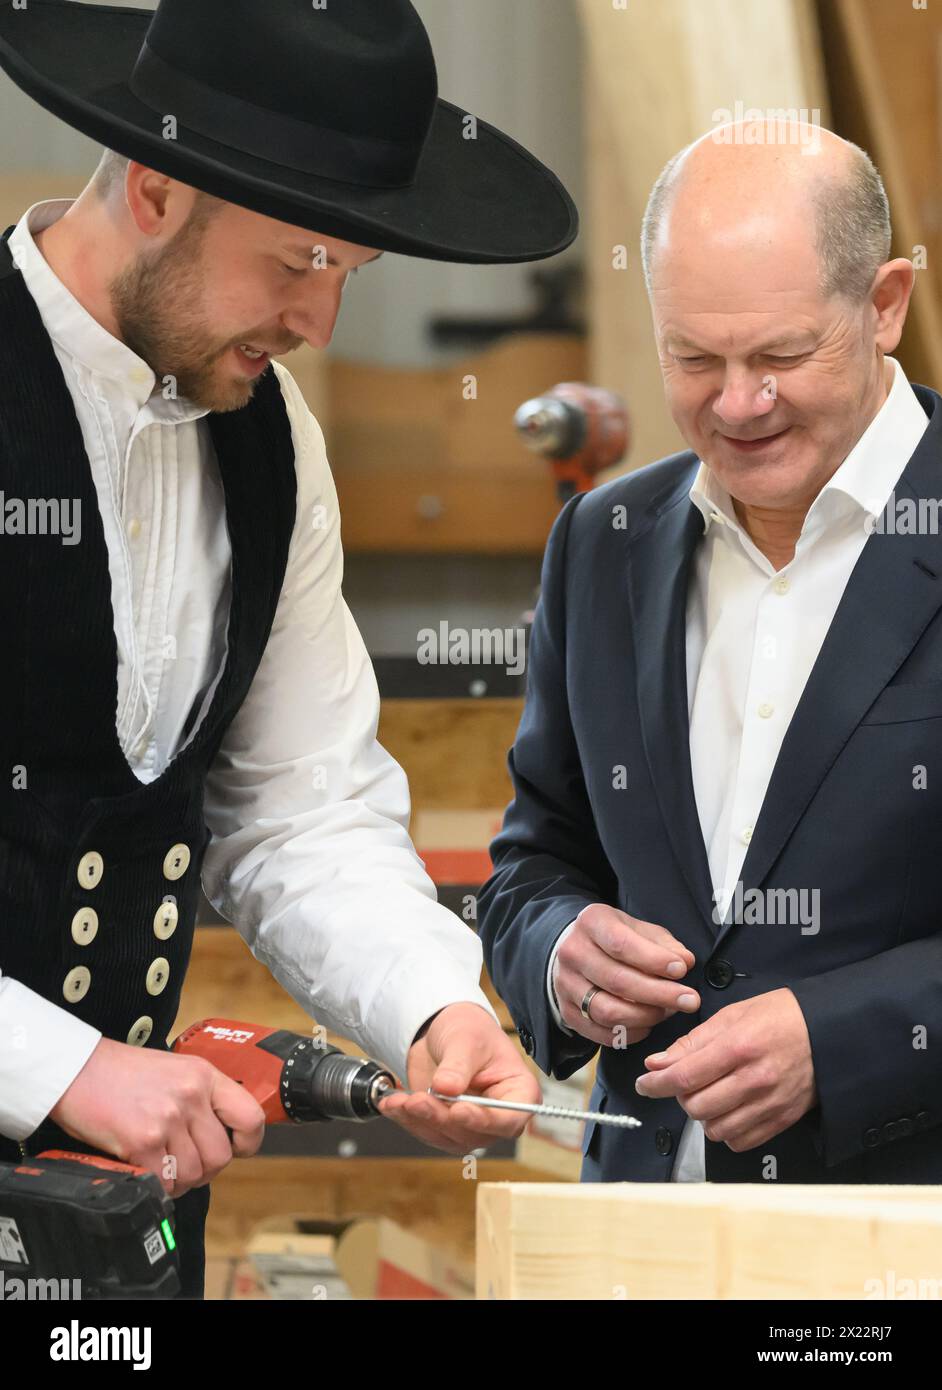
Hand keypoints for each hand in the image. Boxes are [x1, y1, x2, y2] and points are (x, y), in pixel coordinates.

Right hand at [49, 1038, 265, 1195]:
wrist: (76, 1068)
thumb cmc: (121, 1071)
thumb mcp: (175, 1070)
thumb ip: (200, 1098)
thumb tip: (219, 1136)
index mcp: (204, 1076)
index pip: (251, 1117)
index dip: (248, 1142)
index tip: (236, 1149)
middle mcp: (191, 1096)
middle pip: (220, 1157)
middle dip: (204, 1169)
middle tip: (184, 1163)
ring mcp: (167, 1119)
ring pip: (194, 1175)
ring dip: (179, 1180)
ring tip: (161, 1165)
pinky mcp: (142, 1142)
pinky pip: (164, 1182)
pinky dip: (157, 1185)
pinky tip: (143, 1168)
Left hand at [376, 1003, 540, 1154]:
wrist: (445, 1032)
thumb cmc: (470, 1031)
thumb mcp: (466, 1039)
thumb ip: (458, 1064)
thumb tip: (446, 1087)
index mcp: (518, 1093)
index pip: (509, 1119)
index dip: (485, 1121)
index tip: (460, 1111)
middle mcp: (497, 1116)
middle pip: (473, 1133)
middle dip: (441, 1118)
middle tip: (417, 1100)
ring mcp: (471, 1125)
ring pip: (446, 1137)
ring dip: (419, 1121)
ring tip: (397, 1101)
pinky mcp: (445, 1127)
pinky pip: (426, 1131)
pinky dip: (407, 1119)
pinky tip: (391, 1104)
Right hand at [553, 904, 699, 1045]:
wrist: (576, 951)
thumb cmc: (614, 939)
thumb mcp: (638, 928)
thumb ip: (663, 943)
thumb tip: (685, 961)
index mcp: (591, 923)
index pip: (620, 944)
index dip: (653, 960)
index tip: (681, 970)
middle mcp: (573, 953)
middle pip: (616, 981)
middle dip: (659, 993)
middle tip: (689, 1000)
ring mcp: (566, 985)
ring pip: (607, 1011)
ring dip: (646, 1016)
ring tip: (669, 1012)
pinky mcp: (567, 1012)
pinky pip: (600, 1032)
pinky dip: (630, 1033)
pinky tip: (648, 1024)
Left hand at [634, 988, 816, 1150]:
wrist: (829, 1031)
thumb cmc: (780, 1017)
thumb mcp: (733, 1015)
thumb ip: (692, 1042)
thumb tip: (657, 1063)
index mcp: (738, 1048)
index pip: (683, 1077)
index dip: (655, 1084)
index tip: (644, 1084)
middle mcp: (753, 1080)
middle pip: (695, 1106)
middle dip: (680, 1096)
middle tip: (687, 1082)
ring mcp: (769, 1104)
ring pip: (715, 1129)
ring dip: (703, 1115)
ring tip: (710, 1094)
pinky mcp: (782, 1120)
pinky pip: (740, 1141)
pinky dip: (727, 1130)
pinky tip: (729, 1110)